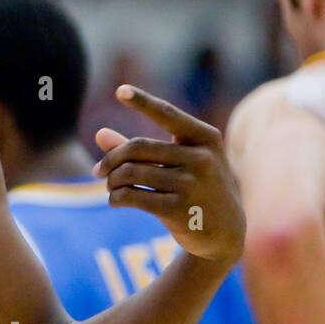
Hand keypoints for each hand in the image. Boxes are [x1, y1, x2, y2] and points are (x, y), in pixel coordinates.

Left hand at [91, 85, 243, 264]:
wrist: (225, 233)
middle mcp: (202, 158)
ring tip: (110, 187)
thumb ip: (140, 149)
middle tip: (99, 171)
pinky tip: (115, 201)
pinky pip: (132, 196)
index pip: (168, 114)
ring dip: (111, 181)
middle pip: (137, 148)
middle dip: (111, 159)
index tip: (120, 90)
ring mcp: (192, 184)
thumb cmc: (197, 189)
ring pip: (131, 173)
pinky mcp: (179, 210)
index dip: (143, 102)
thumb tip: (98, 133)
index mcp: (206, 138)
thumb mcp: (179, 163)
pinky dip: (116, 198)